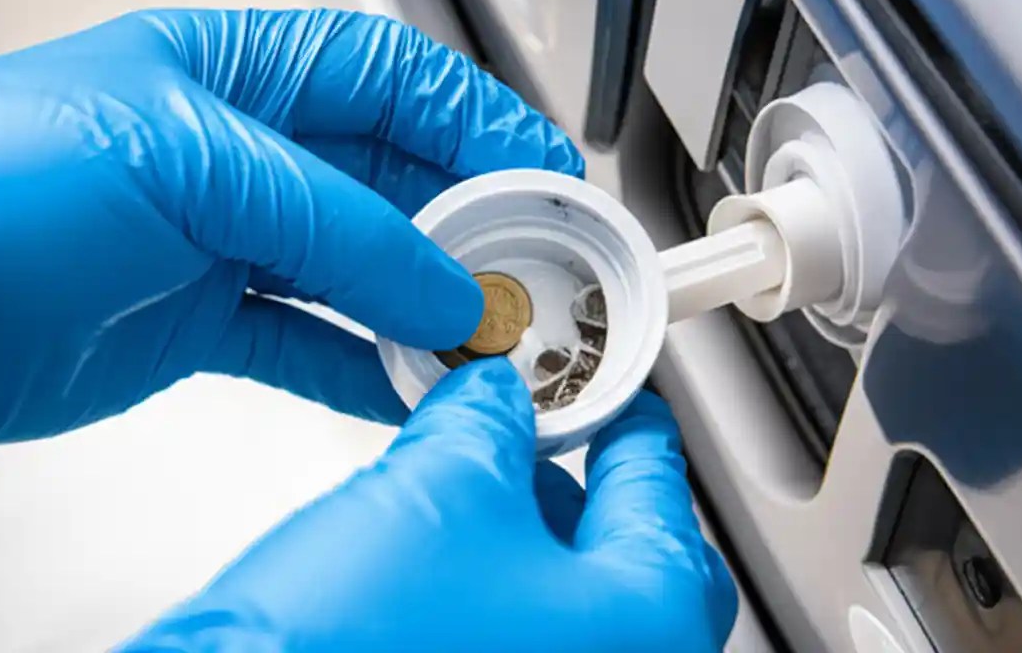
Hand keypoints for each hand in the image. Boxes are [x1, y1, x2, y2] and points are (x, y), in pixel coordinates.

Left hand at [0, 9, 581, 449]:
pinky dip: (368, 367)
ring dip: (428, 306)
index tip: (539, 168)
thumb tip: (446, 279)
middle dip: (467, 222)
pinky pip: (311, 344)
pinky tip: (415, 383)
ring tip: (488, 337)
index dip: (474, 117)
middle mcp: (237, 153)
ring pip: (360, 270)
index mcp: (235, 72)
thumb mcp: (192, 162)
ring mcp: (221, 241)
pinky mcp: (199, 324)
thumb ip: (336, 225)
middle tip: (531, 267)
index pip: (389, 79)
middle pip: (388, 179)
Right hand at [121, 359, 737, 651]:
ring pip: (575, 599)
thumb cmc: (360, 646)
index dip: (627, 417)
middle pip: (632, 554)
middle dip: (581, 482)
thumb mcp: (442, 484)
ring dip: (532, 531)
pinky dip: (500, 583)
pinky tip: (450, 548)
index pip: (661, 486)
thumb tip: (496, 396)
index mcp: (652, 615)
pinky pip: (526, 634)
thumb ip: (488, 421)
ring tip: (481, 477)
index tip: (616, 392)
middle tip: (546, 430)